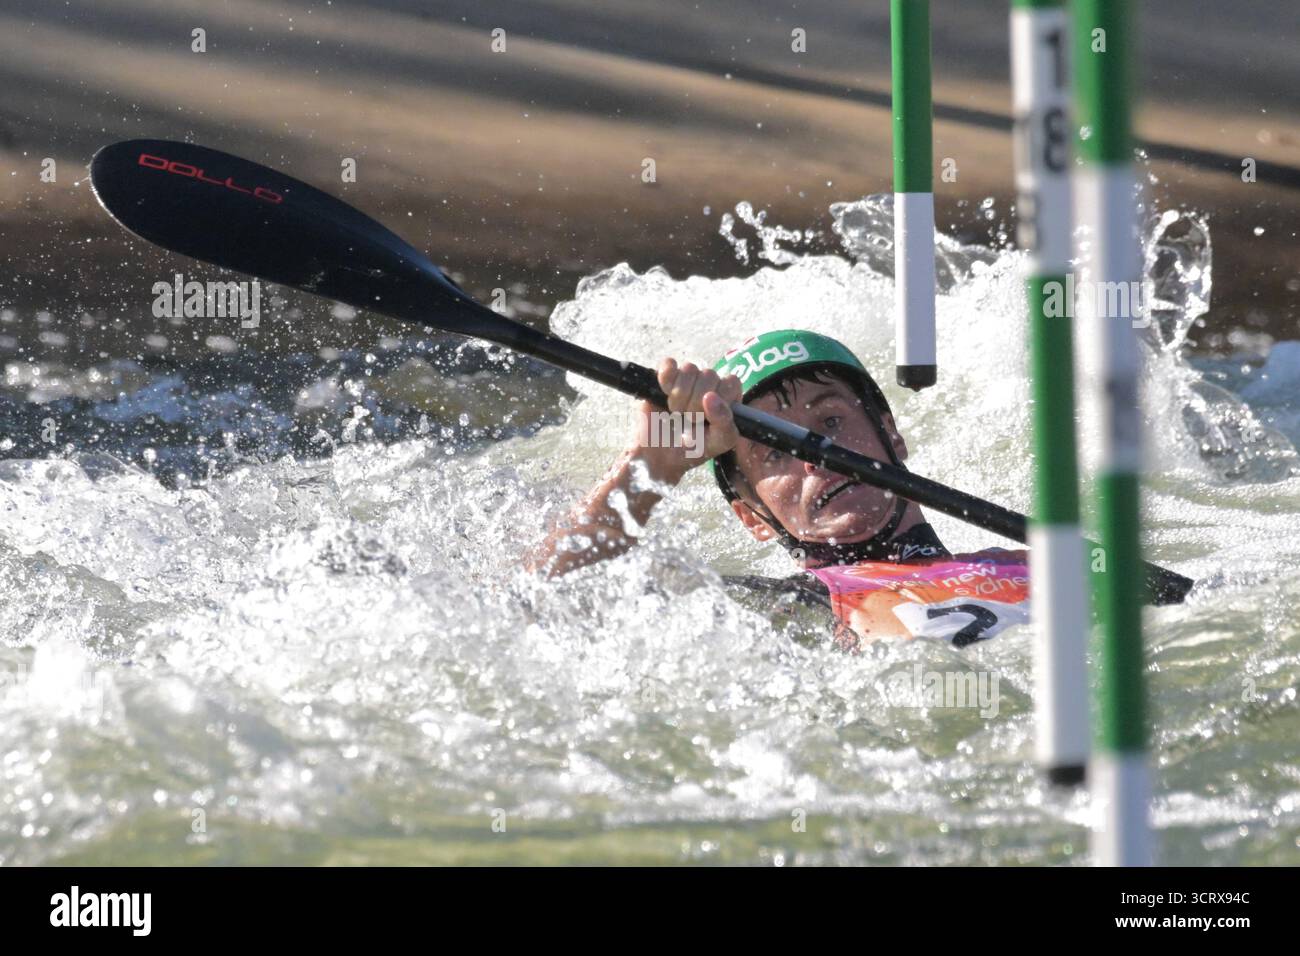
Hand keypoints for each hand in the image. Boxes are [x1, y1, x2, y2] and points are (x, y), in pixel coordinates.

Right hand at [629, 358, 741, 484]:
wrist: (659, 456)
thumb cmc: (693, 448)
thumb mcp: (718, 442)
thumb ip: (724, 422)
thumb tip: (711, 397)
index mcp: (727, 397)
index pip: (731, 382)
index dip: (719, 399)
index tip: (708, 418)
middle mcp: (709, 384)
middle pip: (709, 375)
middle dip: (696, 404)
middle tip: (689, 420)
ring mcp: (687, 378)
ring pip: (689, 369)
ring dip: (679, 397)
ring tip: (676, 413)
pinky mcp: (665, 376)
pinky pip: (668, 364)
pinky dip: (665, 378)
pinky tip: (664, 394)